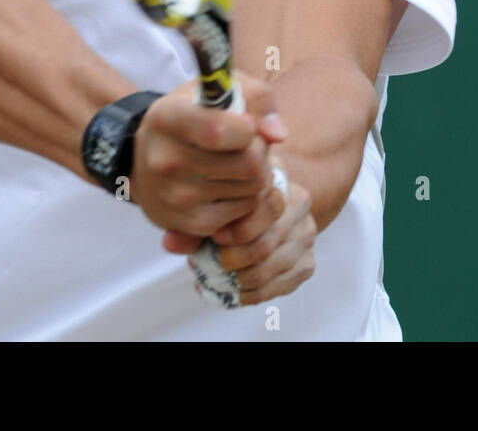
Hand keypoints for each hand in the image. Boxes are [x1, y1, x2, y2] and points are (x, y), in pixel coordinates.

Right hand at [130, 70, 284, 236]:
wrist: (151, 157)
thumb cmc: (195, 114)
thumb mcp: (219, 91)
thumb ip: (256, 99)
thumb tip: (277, 135)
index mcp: (166, 119)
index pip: (219, 131)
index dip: (249, 127)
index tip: (246, 123)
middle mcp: (165, 160)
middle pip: (249, 164)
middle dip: (261, 151)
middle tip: (249, 144)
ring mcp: (176, 197)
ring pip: (253, 188)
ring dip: (258, 173)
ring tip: (238, 161)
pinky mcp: (190, 223)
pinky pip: (246, 210)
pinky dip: (247, 196)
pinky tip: (230, 183)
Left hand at [162, 160, 316, 305]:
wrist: (272, 200)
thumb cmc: (240, 193)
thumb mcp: (220, 191)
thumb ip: (196, 214)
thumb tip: (170, 242)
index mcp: (281, 183)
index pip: (264, 209)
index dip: (236, 230)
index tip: (215, 236)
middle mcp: (301, 208)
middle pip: (264, 246)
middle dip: (232, 259)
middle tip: (213, 260)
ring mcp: (306, 236)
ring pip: (270, 270)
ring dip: (239, 279)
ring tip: (219, 275)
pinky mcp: (307, 263)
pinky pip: (278, 287)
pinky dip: (251, 294)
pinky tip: (232, 288)